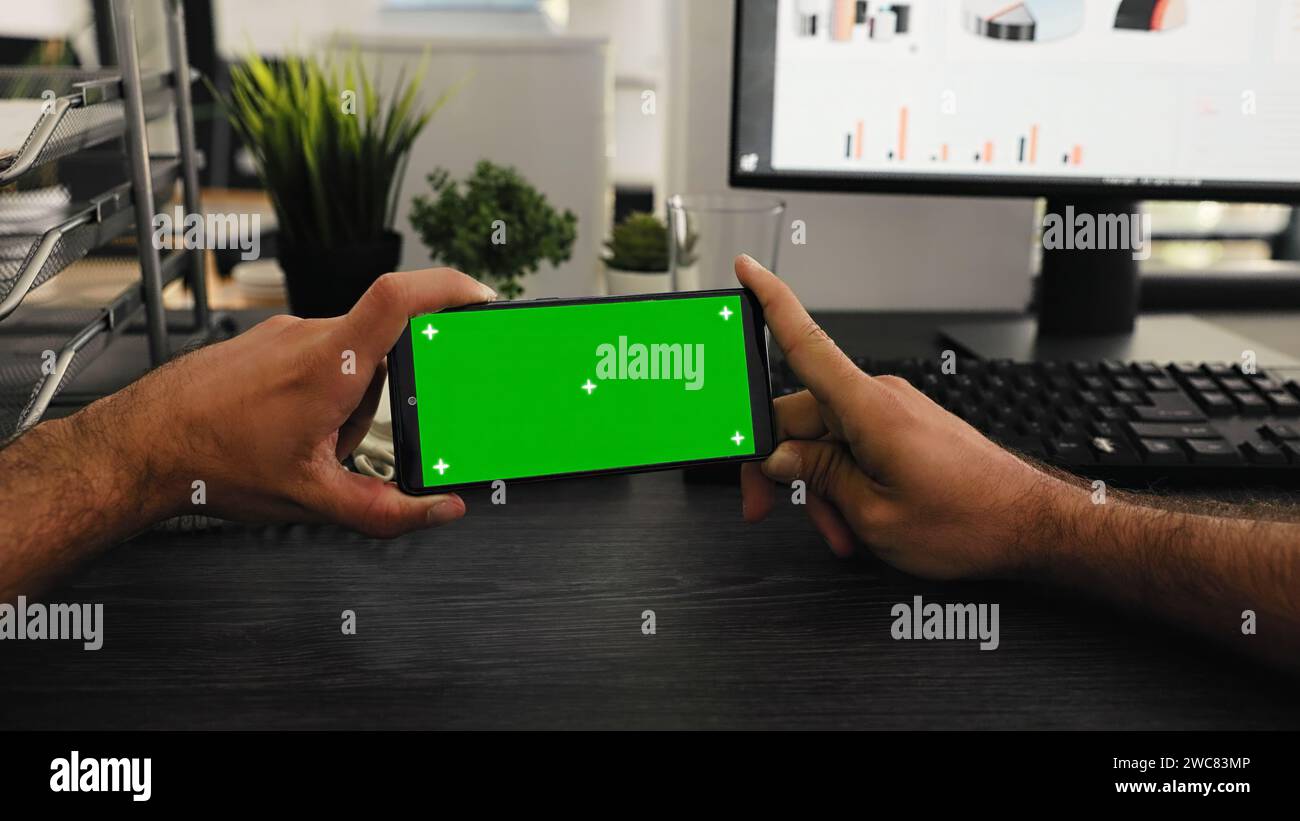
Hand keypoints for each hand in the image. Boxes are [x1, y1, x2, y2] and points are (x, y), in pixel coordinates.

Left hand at [94, 268, 495, 536]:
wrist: (137, 448)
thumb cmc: (213, 463)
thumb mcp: (313, 498)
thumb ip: (386, 510)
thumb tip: (440, 511)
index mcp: (331, 363)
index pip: (401, 296)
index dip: (450, 287)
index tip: (482, 298)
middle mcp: (308, 336)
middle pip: (380, 348)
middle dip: (382, 396)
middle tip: (347, 436)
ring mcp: (281, 335)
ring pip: (346, 361)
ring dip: (344, 402)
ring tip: (302, 443)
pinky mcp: (262, 344)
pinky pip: (314, 360)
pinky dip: (316, 395)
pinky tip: (280, 431)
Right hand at [736, 255, 1070, 579]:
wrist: (1032, 524)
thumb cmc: (970, 521)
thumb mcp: (873, 515)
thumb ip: (817, 477)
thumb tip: (779, 456)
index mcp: (868, 410)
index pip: (805, 343)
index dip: (771, 301)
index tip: (746, 269)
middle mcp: (880, 399)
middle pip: (799, 417)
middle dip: (784, 470)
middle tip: (767, 508)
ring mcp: (894, 412)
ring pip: (826, 441)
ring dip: (820, 487)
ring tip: (842, 532)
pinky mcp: (905, 429)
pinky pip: (854, 446)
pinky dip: (846, 482)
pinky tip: (856, 520)